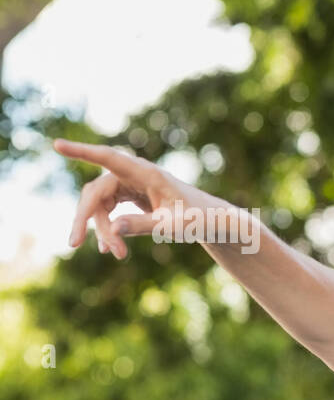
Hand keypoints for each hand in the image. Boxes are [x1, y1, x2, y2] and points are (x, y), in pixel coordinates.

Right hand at [54, 138, 231, 258]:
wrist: (210, 219)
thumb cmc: (198, 219)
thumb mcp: (173, 226)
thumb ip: (143, 226)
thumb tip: (112, 229)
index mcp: (147, 173)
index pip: (109, 158)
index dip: (82, 152)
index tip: (57, 145)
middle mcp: (134, 174)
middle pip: (97, 193)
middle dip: (87, 219)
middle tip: (75, 245)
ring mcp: (130, 184)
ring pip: (100, 204)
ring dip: (102, 230)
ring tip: (118, 254)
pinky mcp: (129, 195)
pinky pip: (108, 210)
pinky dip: (107, 228)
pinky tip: (110, 248)